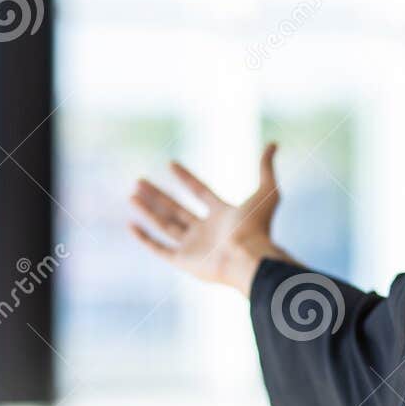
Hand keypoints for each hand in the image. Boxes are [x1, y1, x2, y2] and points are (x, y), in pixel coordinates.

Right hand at [129, 143, 291, 294]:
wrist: (249, 257)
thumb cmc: (257, 226)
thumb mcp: (266, 191)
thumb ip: (266, 167)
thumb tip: (273, 144)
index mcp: (223, 215)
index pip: (200, 192)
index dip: (186, 178)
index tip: (170, 164)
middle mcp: (207, 231)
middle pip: (177, 208)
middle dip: (158, 194)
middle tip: (139, 180)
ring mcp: (194, 247)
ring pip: (165, 225)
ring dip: (148, 210)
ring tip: (132, 194)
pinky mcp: (184, 262)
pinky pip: (159, 248)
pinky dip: (144, 238)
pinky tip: (131, 224)